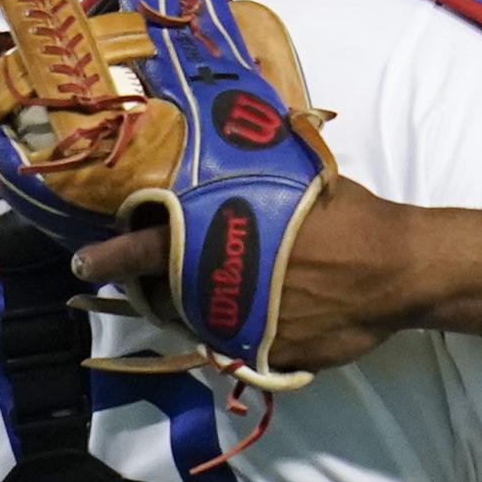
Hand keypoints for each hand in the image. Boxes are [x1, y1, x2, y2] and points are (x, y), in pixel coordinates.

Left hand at [69, 176, 412, 372]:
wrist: (397, 269)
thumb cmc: (347, 216)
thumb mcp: (296, 179)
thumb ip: (254, 172)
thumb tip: (243, 123)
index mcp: (222, 244)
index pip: (150, 250)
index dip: (113, 256)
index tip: (83, 263)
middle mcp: (223, 293)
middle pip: (167, 298)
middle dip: (155, 290)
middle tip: (154, 278)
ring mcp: (244, 331)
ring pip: (199, 326)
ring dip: (196, 310)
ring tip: (219, 288)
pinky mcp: (269, 358)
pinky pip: (240, 348)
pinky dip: (243, 331)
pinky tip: (267, 310)